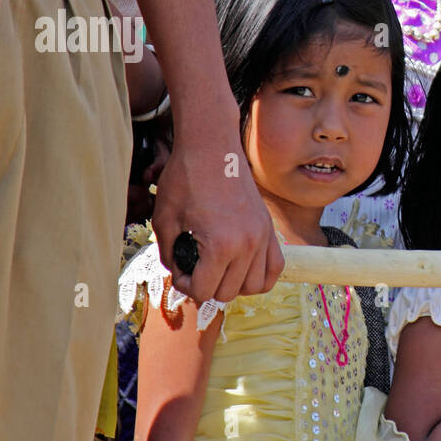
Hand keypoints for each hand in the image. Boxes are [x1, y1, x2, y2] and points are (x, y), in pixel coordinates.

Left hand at [152, 139, 282, 303]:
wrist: (212, 147)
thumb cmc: (185, 179)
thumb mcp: (164, 221)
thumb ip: (170, 255)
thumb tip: (181, 274)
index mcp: (220, 245)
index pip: (203, 291)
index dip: (185, 284)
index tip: (179, 268)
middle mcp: (247, 245)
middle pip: (228, 293)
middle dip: (206, 286)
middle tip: (193, 267)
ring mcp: (263, 237)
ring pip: (254, 286)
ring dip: (233, 284)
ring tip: (218, 269)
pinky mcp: (270, 229)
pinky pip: (275, 268)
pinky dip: (260, 276)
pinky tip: (242, 268)